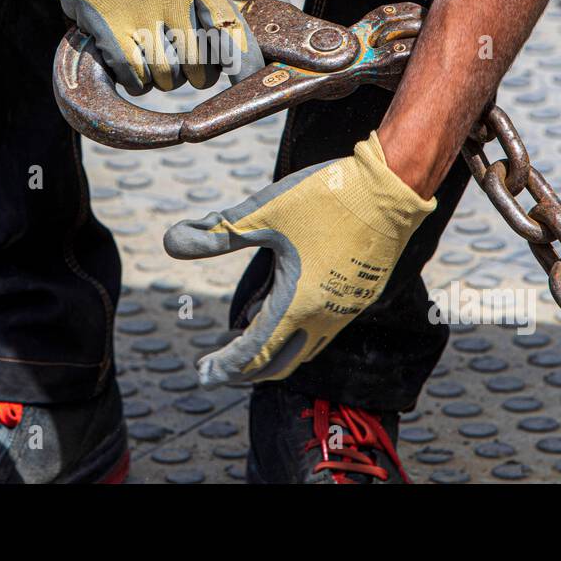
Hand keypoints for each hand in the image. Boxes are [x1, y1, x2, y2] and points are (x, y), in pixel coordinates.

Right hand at [47, 0, 286, 93]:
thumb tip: (288, 12)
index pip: (233, 35)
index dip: (244, 68)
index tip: (246, 80)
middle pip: (201, 70)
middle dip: (201, 74)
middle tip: (192, 57)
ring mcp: (135, 12)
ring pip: (167, 80)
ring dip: (167, 77)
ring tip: (161, 51)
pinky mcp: (105, 27)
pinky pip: (135, 80)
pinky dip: (138, 79)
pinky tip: (136, 57)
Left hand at [163, 132, 434, 385]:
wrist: (390, 188)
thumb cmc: (327, 199)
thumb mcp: (263, 213)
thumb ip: (216, 233)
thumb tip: (170, 241)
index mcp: (297, 303)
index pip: (253, 351)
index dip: (225, 365)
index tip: (203, 372)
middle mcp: (324, 317)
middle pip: (281, 363)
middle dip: (248, 370)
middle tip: (220, 370)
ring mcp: (347, 309)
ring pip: (305, 348)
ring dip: (274, 352)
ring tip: (246, 338)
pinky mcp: (360, 294)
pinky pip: (323, 328)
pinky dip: (297, 331)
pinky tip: (283, 307)